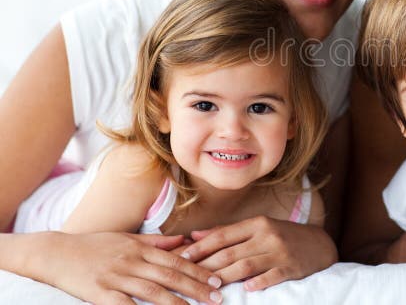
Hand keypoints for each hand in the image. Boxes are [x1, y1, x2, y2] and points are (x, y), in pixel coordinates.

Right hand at [25, 232, 222, 304]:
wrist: (56, 253)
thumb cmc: (94, 246)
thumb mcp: (128, 239)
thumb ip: (157, 242)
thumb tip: (184, 241)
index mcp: (141, 248)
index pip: (177, 261)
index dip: (198, 271)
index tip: (216, 280)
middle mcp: (132, 261)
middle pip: (170, 276)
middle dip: (196, 287)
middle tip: (216, 298)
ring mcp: (116, 278)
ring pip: (152, 291)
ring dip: (176, 302)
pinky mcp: (100, 294)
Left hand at [180, 216, 336, 290]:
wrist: (319, 245)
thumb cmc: (282, 236)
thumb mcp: (258, 228)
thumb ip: (227, 232)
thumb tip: (194, 235)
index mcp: (257, 223)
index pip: (223, 235)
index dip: (201, 246)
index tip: (181, 257)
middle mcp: (267, 235)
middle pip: (230, 252)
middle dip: (206, 266)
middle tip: (186, 277)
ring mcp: (280, 251)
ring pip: (246, 265)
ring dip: (226, 277)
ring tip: (208, 287)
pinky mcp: (292, 267)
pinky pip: (272, 276)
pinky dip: (259, 282)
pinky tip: (246, 289)